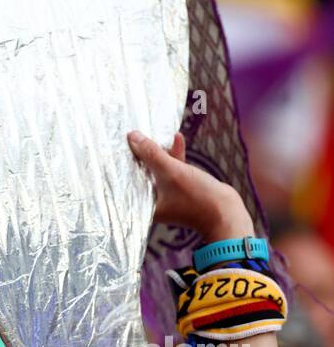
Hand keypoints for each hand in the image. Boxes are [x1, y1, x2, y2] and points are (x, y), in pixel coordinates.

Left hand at [127, 130, 253, 240]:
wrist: (227, 213)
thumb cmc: (198, 198)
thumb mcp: (172, 171)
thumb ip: (151, 154)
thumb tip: (133, 137)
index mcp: (144, 204)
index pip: (127, 180)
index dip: (124, 162)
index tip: (118, 144)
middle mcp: (154, 202)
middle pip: (141, 173)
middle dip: (141, 154)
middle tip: (133, 135)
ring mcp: (168, 196)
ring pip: (158, 169)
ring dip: (160, 152)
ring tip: (157, 134)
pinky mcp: (182, 190)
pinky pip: (173, 169)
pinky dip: (175, 156)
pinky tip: (177, 139)